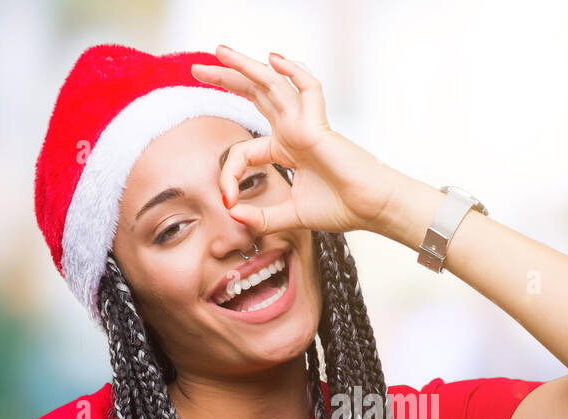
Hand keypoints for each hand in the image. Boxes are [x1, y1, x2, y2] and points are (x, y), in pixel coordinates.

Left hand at [190, 47, 396, 235]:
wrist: (369, 209)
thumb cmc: (340, 208)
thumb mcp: (289, 216)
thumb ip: (261, 217)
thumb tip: (231, 214)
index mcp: (286, 150)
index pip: (244, 151)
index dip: (228, 175)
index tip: (226, 200)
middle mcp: (293, 132)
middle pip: (254, 96)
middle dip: (226, 80)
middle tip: (198, 69)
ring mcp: (305, 125)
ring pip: (272, 85)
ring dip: (245, 67)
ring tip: (220, 52)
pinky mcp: (319, 125)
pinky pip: (308, 89)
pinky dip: (294, 72)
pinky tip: (274, 59)